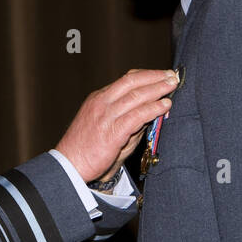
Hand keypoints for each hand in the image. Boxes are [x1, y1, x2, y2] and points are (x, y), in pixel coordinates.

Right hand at [55, 69, 177, 183]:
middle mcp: (101, 103)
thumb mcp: (105, 127)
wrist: (69, 166)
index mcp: (98, 99)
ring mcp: (106, 116)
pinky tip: (164, 106)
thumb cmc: (86, 150)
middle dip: (154, 77)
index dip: (146, 75)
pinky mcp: (112, 132)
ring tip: (172, 86)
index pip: (125, 80)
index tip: (160, 75)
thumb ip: (126, 118)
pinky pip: (136, 116)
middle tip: (171, 76)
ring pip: (136, 96)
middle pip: (132, 82)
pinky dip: (152, 109)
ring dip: (157, 90)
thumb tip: (149, 113)